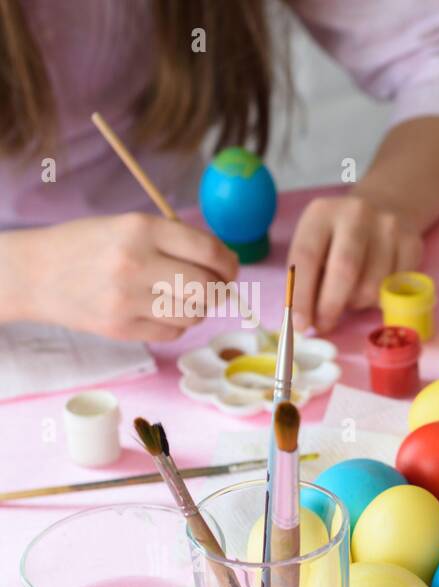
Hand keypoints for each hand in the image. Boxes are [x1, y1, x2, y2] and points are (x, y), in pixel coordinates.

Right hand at [0, 213, 236, 340]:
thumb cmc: (89, 246)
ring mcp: (127, 299)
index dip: (228, 263)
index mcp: (141, 229)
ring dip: (198, 309)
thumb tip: (225, 264)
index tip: (229, 269)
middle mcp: (136, 263)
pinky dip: (176, 324)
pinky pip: (173, 333)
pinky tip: (159, 311)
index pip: (209, 250)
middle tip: (214, 288)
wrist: (34, 273)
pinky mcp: (121, 328)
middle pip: (208, 288)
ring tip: (180, 298)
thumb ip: (175, 241)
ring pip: (195, 314)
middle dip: (220, 290)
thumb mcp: (128, 226)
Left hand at [286, 193, 423, 332]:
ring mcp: (389, 227)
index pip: (306, 256)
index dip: (302, 295)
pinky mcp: (412, 244)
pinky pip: (397, 289)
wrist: (382, 211)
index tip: (300, 324)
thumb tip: (304, 322)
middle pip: (345, 269)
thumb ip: (306, 281)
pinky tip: (374, 288)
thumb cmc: (338, 240)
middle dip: (331, 306)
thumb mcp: (314, 248)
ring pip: (373, 285)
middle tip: (324, 324)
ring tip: (350, 296)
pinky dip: (382, 299)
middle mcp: (357, 213)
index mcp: (322, 212)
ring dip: (358, 303)